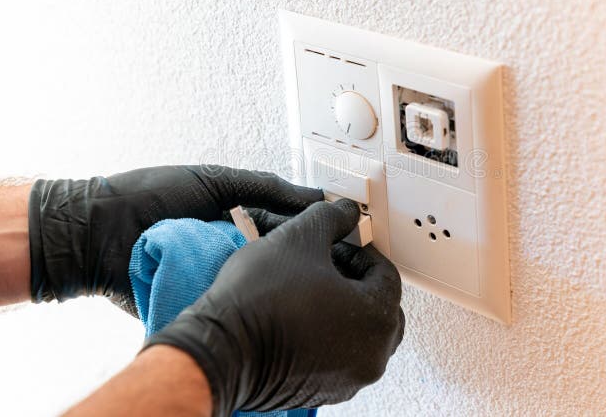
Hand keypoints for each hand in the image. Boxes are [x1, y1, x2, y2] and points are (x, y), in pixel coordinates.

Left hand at [28, 165, 322, 314]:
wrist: (94, 233)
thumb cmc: (147, 197)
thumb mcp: (214, 180)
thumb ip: (263, 186)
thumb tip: (314, 197)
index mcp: (236, 221)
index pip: (285, 229)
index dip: (311, 234)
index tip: (341, 238)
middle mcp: (230, 251)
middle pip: (277, 261)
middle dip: (301, 264)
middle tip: (332, 269)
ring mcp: (216, 279)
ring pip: (258, 287)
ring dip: (277, 286)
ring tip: (307, 288)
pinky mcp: (199, 304)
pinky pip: (230, 307)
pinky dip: (246, 306)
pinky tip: (269, 306)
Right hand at [144, 199, 404, 415]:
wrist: (218, 350)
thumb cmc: (260, 298)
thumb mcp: (300, 237)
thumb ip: (331, 218)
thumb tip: (345, 212)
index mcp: (377, 320)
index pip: (387, 275)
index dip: (361, 251)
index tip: (337, 244)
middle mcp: (372, 356)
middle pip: (380, 307)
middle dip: (357, 281)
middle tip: (327, 264)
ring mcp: (348, 379)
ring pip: (361, 334)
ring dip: (344, 308)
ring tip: (310, 288)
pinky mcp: (322, 392)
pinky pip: (339, 356)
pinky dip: (329, 335)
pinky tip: (298, 316)